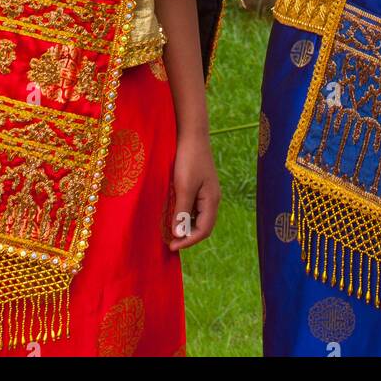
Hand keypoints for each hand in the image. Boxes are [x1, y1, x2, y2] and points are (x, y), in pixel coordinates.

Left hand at [167, 132, 219, 250]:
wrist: (191, 133)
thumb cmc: (188, 159)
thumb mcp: (183, 187)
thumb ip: (182, 211)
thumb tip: (179, 234)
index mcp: (212, 200)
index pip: (204, 230)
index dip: (188, 241)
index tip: (171, 246)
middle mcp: (212, 198)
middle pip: (202, 226)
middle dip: (187, 236)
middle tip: (169, 242)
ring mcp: (206, 192)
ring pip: (197, 217)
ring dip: (185, 225)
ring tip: (168, 230)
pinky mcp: (199, 185)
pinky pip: (193, 206)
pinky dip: (184, 214)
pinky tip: (172, 213)